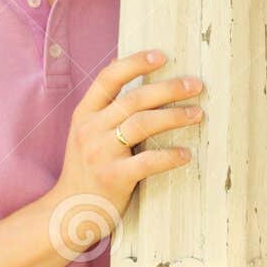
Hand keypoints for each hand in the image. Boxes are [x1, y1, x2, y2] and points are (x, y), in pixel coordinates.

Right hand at [48, 50, 202, 255]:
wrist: (69, 210)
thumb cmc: (87, 170)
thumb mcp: (87, 133)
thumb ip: (106, 110)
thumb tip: (134, 75)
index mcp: (84, 114)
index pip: (109, 78)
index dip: (135, 63)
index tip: (162, 56)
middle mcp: (90, 129)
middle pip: (134, 99)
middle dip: (169, 88)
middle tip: (195, 84)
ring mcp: (100, 153)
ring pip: (142, 124)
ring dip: (175, 116)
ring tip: (197, 114)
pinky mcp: (113, 178)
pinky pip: (147, 161)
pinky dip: (170, 156)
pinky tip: (186, 154)